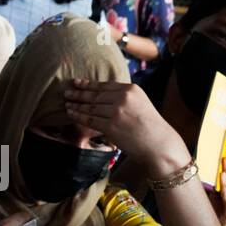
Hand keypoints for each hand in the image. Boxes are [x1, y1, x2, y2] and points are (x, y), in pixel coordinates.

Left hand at [64, 78, 189, 174]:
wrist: (158, 143)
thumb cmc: (149, 126)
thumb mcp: (140, 103)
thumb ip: (124, 97)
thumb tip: (102, 95)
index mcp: (131, 89)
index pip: (104, 85)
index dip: (88, 84)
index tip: (77, 82)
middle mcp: (123, 98)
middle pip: (95, 95)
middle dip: (79, 93)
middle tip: (67, 92)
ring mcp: (116, 112)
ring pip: (91, 107)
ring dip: (76, 105)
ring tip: (67, 103)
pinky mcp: (111, 126)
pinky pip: (90, 120)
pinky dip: (78, 116)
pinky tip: (71, 114)